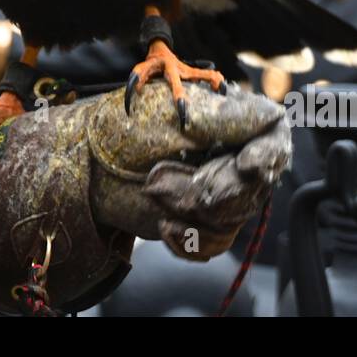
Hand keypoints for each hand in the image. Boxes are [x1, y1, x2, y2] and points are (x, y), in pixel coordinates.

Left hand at [0, 80, 289, 313]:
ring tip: (154, 189)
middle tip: (170, 182)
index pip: (274, 133)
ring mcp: (217, 188)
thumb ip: (224, 119)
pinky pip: (215, 241)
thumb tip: (275, 116)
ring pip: (235, 215)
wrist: (81, 167)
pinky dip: (187, 237)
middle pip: (255, 182)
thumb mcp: (170, 114)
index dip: (269, 153)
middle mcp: (229, 151)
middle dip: (213, 188)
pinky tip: (162, 224)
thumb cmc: (120, 128)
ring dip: (191, 209)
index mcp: (227, 116)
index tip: (248, 166)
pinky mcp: (200, 221)